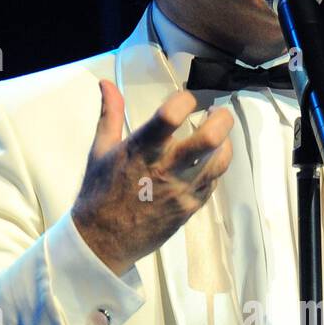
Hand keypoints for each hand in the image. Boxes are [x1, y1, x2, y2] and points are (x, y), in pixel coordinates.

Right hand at [71, 81, 233, 275]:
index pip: (170, 116)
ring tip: (219, 134)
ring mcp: (182, 191)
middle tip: (217, 112)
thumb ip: (109, 114)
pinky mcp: (190, 207)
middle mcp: (165, 169)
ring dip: (224, 142)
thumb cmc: (99, 194)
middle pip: (208, 139)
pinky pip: (213, 182)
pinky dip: (216, 166)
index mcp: (140, 151)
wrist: (103, 241)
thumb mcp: (100, 150)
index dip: (184, 100)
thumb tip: (106, 83)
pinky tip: (210, 159)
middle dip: (220, 119)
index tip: (186, 99)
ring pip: (219, 161)